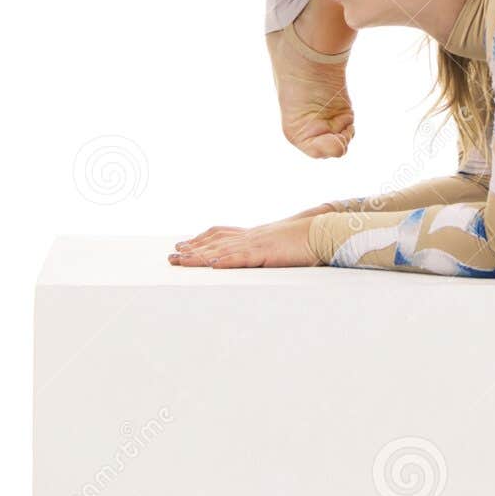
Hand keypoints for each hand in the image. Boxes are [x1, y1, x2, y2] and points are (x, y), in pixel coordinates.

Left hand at [169, 217, 317, 267]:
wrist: (323, 231)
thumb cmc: (307, 238)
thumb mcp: (282, 244)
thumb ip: (268, 248)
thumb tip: (262, 254)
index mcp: (254, 234)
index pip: (221, 234)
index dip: (201, 239)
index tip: (183, 245)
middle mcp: (251, 236)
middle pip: (215, 242)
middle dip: (192, 249)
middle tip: (172, 256)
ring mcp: (257, 243)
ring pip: (222, 250)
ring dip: (199, 256)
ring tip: (180, 261)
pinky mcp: (266, 252)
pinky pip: (243, 257)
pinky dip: (226, 261)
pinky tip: (212, 264)